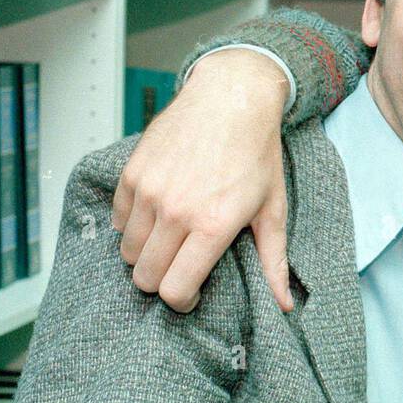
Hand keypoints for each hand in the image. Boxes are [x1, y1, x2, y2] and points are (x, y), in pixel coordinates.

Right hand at [112, 49, 293, 312]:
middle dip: (161, 281)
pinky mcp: (132, 173)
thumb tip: (284, 304)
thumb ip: (274, 260)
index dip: (181, 301)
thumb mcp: (272, 209)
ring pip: (127, 251)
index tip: (191, 294)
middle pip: (144, 276)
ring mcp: (149, 191)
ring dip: (145, 253)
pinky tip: (157, 215)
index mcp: (212, 225)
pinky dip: (131, 225)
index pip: (174, 289)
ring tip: (170, 240)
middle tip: (179, 267)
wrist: (231, 98)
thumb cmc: (256, 152)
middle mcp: (175, 211)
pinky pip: (118, 219)